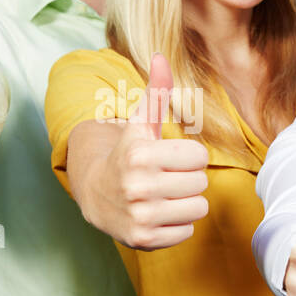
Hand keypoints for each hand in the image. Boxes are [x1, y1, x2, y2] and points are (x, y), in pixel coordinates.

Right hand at [88, 53, 208, 250]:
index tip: (168, 159)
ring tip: (163, 197)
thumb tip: (161, 56)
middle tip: (165, 179)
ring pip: (198, 208)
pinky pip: (186, 232)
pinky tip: (158, 215)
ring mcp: (140, 216)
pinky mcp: (143, 239)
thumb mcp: (140, 124)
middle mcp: (137, 187)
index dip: (188, 158)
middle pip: (200, 183)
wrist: (95, 194)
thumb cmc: (128, 155)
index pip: (199, 158)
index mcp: (139, 155)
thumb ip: (156, 92)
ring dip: (185, 203)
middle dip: (187, 180)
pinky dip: (177, 225)